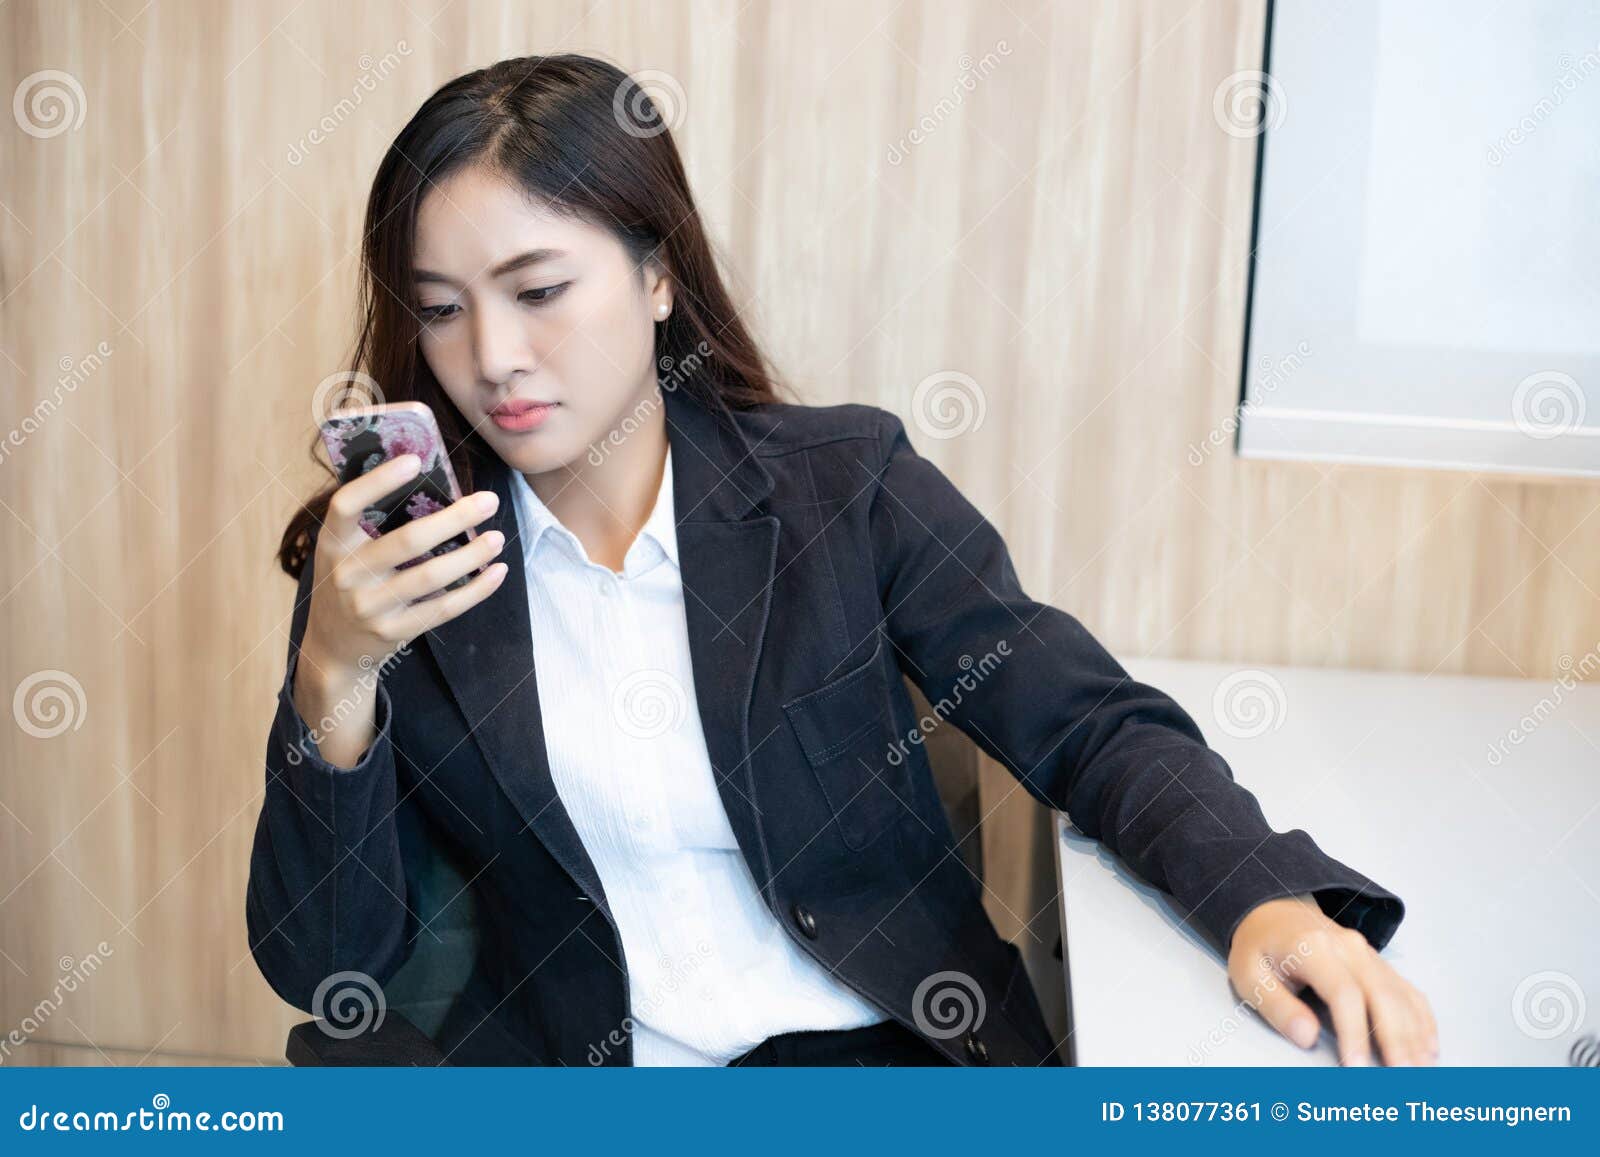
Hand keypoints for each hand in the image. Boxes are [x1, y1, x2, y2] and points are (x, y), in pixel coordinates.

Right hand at [302, 452, 508, 681]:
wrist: (332, 647)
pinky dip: (475, 590)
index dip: (378, 481)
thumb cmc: (349, 582)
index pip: (347, 505)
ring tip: (496, 538)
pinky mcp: (393, 631)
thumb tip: (429, 482)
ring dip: (471, 554)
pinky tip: (497, 572)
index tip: (415, 461)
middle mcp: (347, 573)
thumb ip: (371, 523)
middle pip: (407, 541)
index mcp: (333, 543)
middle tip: (489, 500)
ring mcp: (370, 606)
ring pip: (431, 576)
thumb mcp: (343, 551)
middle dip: (455, 518)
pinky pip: (442, 609)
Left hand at [1227, 893, 1437, 1065]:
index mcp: (1313, 947)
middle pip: (1382, 995)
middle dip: (1395, 1040)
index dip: (1354, 1033)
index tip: (1356, 1066)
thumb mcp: (1249, 975)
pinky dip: (1422, 1020)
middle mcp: (1348, 947)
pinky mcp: (1378, 963)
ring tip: (1420, 1071)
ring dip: (1414, 1035)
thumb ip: (1277, 1006)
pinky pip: (1407, 991)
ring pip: (1400, 996)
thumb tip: (1307, 1036)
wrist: (1274, 913)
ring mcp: (1368, 954)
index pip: (1344, 993)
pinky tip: (1428, 1047)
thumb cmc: (1260, 948)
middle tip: (1402, 1078)